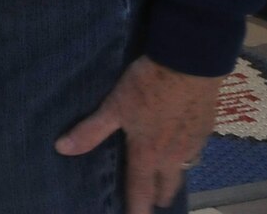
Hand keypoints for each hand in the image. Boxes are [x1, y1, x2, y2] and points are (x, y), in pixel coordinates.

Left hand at [54, 55, 222, 212]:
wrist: (189, 66)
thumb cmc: (148, 87)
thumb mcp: (114, 107)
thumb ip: (90, 130)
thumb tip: (61, 149)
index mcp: (148, 153)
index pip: (141, 190)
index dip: (137, 209)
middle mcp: (172, 156)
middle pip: (167, 185)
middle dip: (158, 195)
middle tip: (153, 202)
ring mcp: (193, 143)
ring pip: (184, 169)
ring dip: (174, 177)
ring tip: (166, 178)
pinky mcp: (205, 127)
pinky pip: (195, 150)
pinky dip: (187, 154)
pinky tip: (184, 143)